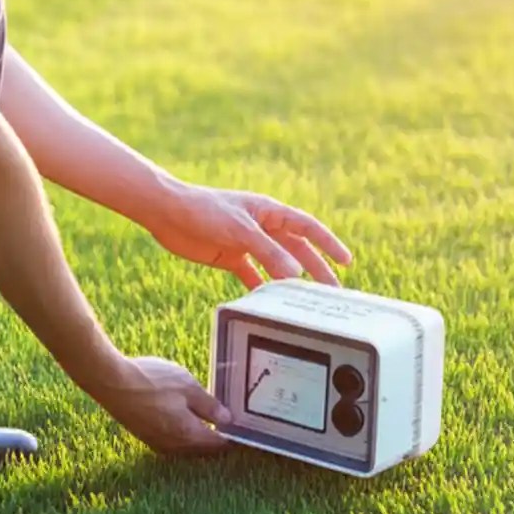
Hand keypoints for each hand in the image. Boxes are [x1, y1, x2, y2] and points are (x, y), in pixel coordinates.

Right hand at [90, 356, 231, 455]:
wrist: (111, 382)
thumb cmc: (152, 382)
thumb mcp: (188, 387)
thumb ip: (209, 406)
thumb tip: (228, 420)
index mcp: (189, 435)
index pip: (218, 444)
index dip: (232, 436)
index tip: (241, 427)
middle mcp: (173, 446)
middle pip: (202, 447)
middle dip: (215, 436)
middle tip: (226, 420)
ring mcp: (156, 442)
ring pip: (185, 444)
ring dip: (196, 434)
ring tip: (205, 415)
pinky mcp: (144, 434)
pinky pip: (170, 439)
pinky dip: (180, 430)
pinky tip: (180, 414)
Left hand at [146, 183, 353, 288]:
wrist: (167, 212)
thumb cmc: (204, 210)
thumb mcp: (240, 230)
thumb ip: (268, 252)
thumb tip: (296, 273)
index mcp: (269, 212)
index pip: (308, 227)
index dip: (328, 243)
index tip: (346, 261)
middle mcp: (262, 226)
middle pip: (296, 250)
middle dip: (315, 269)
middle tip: (332, 291)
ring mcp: (246, 242)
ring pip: (276, 264)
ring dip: (290, 281)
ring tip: (305, 302)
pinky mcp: (229, 256)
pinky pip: (251, 275)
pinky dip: (260, 288)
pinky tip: (268, 304)